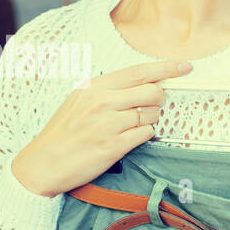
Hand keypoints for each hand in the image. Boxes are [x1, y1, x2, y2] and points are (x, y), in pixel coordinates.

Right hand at [12, 60, 193, 197]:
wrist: (44, 162)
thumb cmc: (63, 132)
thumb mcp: (80, 100)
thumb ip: (108, 90)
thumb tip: (142, 84)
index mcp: (96, 86)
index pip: (140, 71)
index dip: (167, 67)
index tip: (186, 66)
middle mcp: (103, 101)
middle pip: (153, 92)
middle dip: (158, 100)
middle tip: (148, 108)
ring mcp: (109, 124)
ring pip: (151, 115)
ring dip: (148, 121)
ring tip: (129, 127)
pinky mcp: (114, 146)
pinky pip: (145, 135)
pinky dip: (143, 136)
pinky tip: (128, 139)